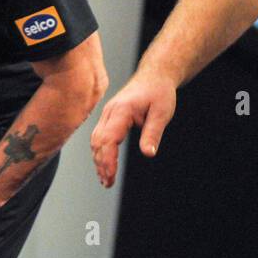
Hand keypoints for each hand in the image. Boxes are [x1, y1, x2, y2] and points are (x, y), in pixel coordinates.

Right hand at [90, 68, 176, 187]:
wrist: (155, 74)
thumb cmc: (159, 91)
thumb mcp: (162, 112)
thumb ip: (153, 133)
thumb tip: (148, 153)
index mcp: (121, 110)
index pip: (108, 139)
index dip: (108, 160)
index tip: (110, 177)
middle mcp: (110, 111)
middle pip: (98, 141)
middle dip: (101, 164)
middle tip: (108, 183)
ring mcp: (108, 113)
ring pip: (96, 140)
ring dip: (99, 160)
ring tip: (106, 179)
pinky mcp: (110, 116)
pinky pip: (100, 136)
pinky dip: (100, 151)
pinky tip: (105, 164)